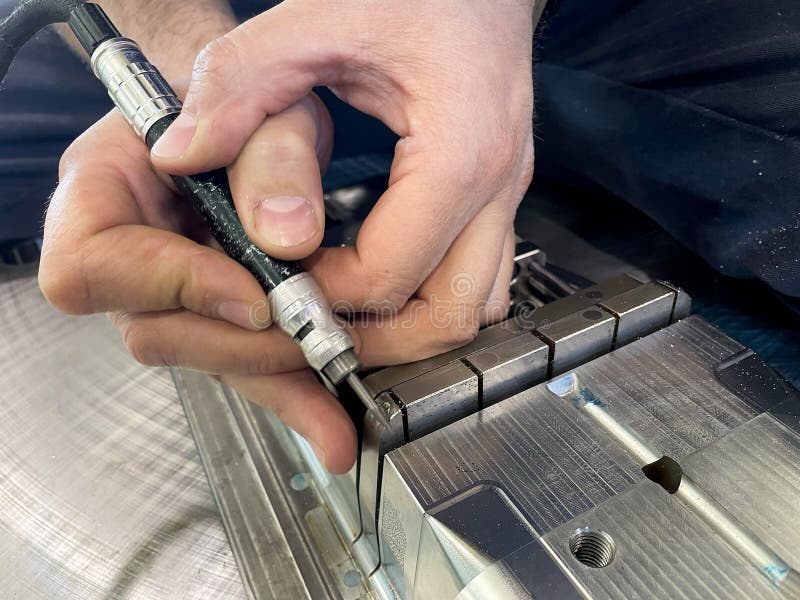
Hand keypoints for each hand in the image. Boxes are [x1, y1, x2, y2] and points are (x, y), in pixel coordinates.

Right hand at [40, 100, 358, 472]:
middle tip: (314, 341)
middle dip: (240, 345)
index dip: (171, 286)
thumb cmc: (249, 97)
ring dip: (276, 382)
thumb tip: (286, 242)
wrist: (260, 112)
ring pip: (208, 359)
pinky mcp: (217, 314)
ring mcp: (170, 291)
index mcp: (103, 188)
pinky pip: (247, 360)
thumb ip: (271, 161)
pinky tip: (330, 422)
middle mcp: (128, 250)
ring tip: (336, 418)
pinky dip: (293, 390)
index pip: (94, 264)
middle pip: (155, 331)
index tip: (253, 291)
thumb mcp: (269, 105)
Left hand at [151, 0, 535, 361]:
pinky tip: (377, 273)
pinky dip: (426, 293)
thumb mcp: (318, 19)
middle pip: (448, 316)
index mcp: (460, 151)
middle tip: (310, 323)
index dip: (324, 296)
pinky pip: (476, 276)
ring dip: (407, 324)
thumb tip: (181, 155)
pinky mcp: (496, 193)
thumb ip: (241, 87)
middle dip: (373, 338)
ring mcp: (504, 194)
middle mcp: (497, 185)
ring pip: (473, 308)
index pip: (390, 276)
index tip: (278, 284)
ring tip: (342, 306)